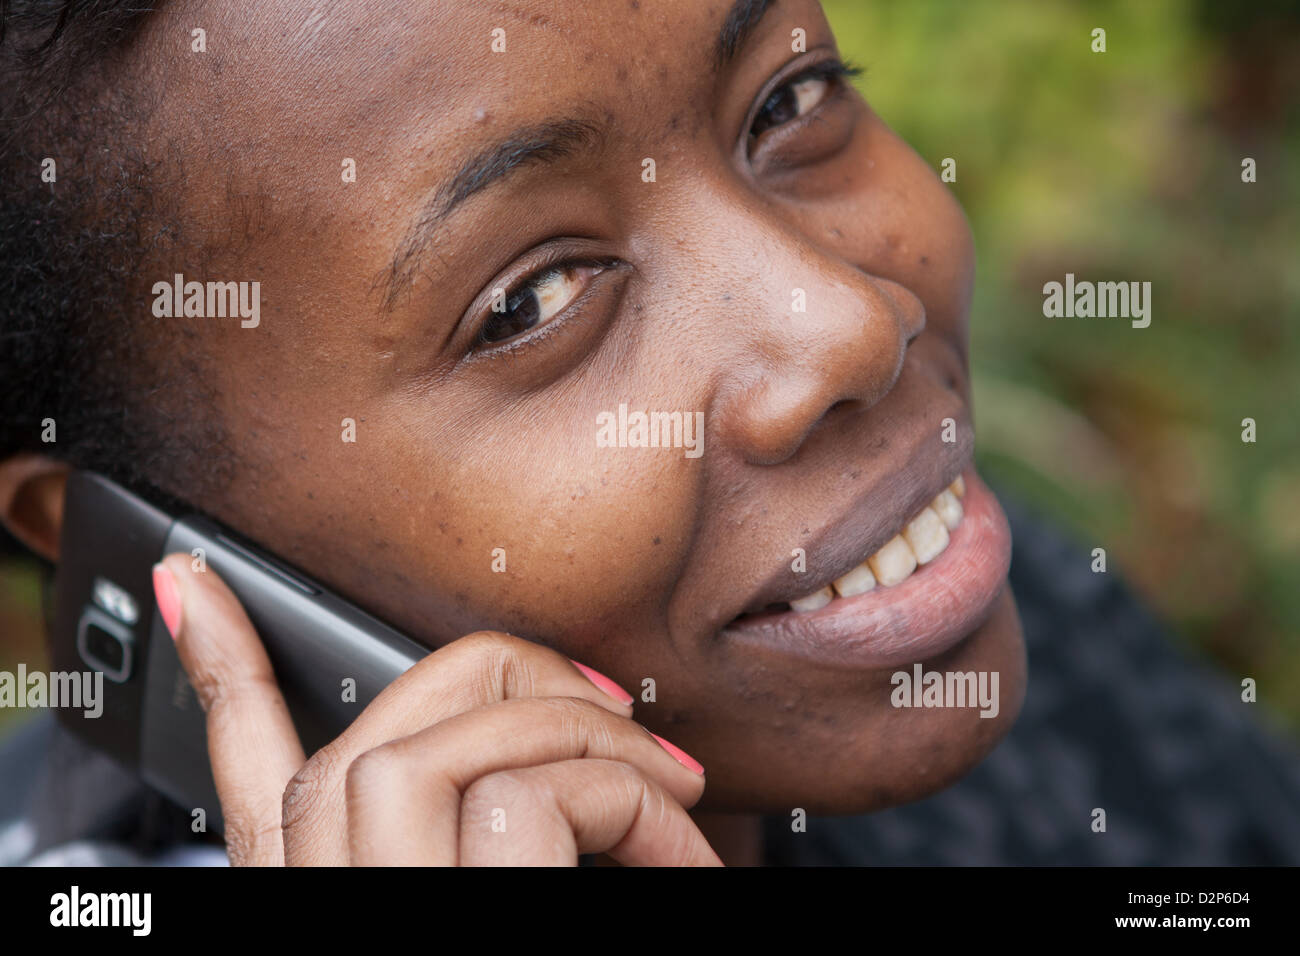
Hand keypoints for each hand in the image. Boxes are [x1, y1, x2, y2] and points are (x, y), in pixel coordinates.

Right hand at [152, 554, 721, 865]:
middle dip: (517, 678)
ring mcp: (375, 907)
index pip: (248, 764)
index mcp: (326, 892)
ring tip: (666, 793)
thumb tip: (551, 766)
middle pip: (386, 721)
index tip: (193, 583)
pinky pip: (523, 803)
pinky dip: (625, 805)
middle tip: (623, 717)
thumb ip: (487, 833)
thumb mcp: (488, 890)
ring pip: (450, 743)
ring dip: (585, 739)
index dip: (219, 661)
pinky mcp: (443, 918)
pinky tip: (675, 849)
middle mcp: (326, 897)